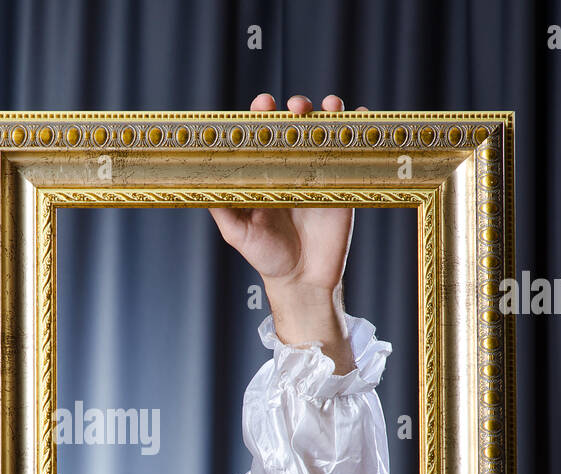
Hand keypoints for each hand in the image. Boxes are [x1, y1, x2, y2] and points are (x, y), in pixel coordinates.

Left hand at [209, 93, 368, 370]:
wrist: (303, 281)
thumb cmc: (267, 257)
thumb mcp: (238, 234)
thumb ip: (223, 210)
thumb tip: (200, 187)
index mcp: (265, 173)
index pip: (264, 134)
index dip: (262, 115)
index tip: (263, 105)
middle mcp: (292, 168)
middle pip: (297, 126)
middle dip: (297, 108)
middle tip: (297, 108)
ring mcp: (319, 173)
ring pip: (325, 133)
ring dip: (329, 112)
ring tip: (330, 107)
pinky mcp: (342, 185)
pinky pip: (351, 153)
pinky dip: (357, 132)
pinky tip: (360, 121)